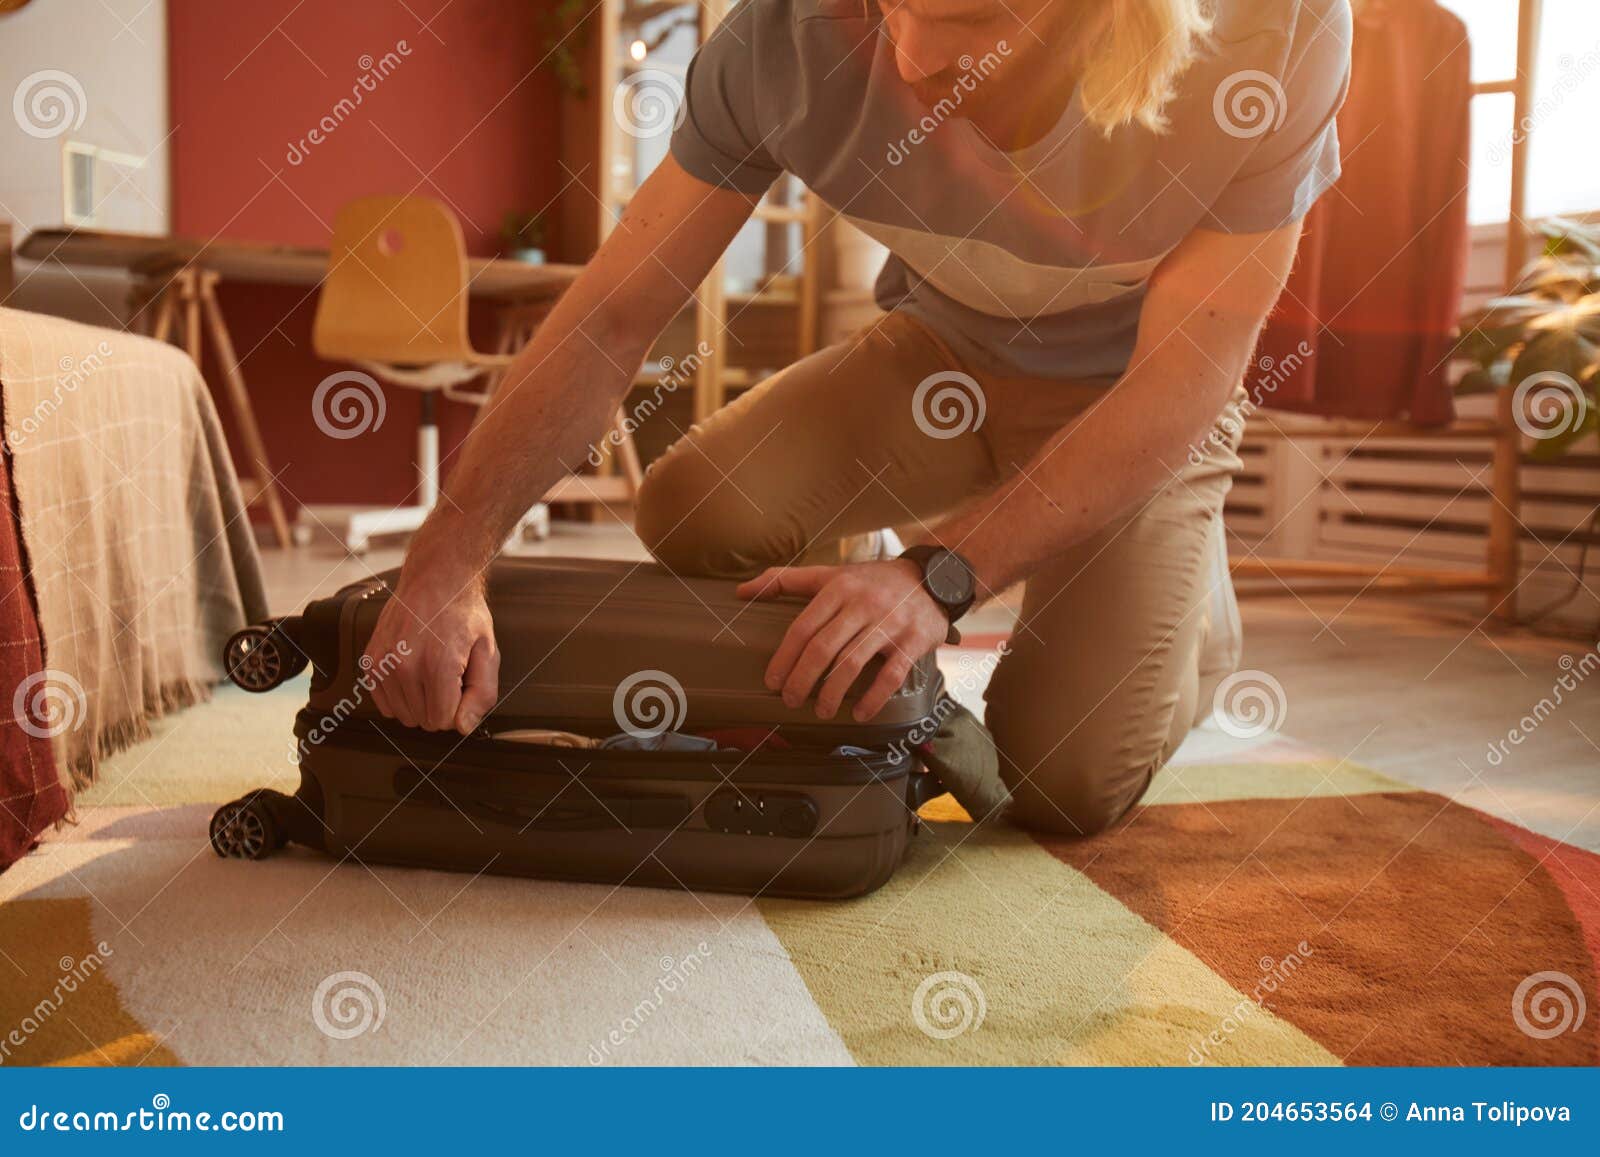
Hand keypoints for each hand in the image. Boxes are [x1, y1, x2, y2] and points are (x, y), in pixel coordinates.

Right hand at [364, 566, 499, 734]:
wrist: (435, 579)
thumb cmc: (463, 614)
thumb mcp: (488, 651)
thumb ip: (481, 694)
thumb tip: (463, 727)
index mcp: (439, 666)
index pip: (444, 722)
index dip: (458, 709)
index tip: (462, 686)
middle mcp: (406, 667)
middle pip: (424, 721)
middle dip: (440, 705)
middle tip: (447, 674)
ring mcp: (383, 664)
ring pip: (403, 715)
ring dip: (419, 701)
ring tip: (430, 669)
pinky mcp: (370, 661)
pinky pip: (383, 703)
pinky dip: (399, 695)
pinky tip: (412, 672)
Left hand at [736, 560, 947, 721]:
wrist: (932, 578)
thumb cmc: (872, 582)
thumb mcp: (831, 574)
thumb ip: (785, 581)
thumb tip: (741, 590)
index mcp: (838, 588)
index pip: (803, 627)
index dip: (783, 658)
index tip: (771, 681)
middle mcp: (863, 603)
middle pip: (823, 647)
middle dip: (801, 679)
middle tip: (790, 701)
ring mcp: (890, 622)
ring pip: (853, 663)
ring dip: (832, 693)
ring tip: (821, 711)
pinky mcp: (914, 641)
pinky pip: (891, 675)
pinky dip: (873, 697)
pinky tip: (859, 713)